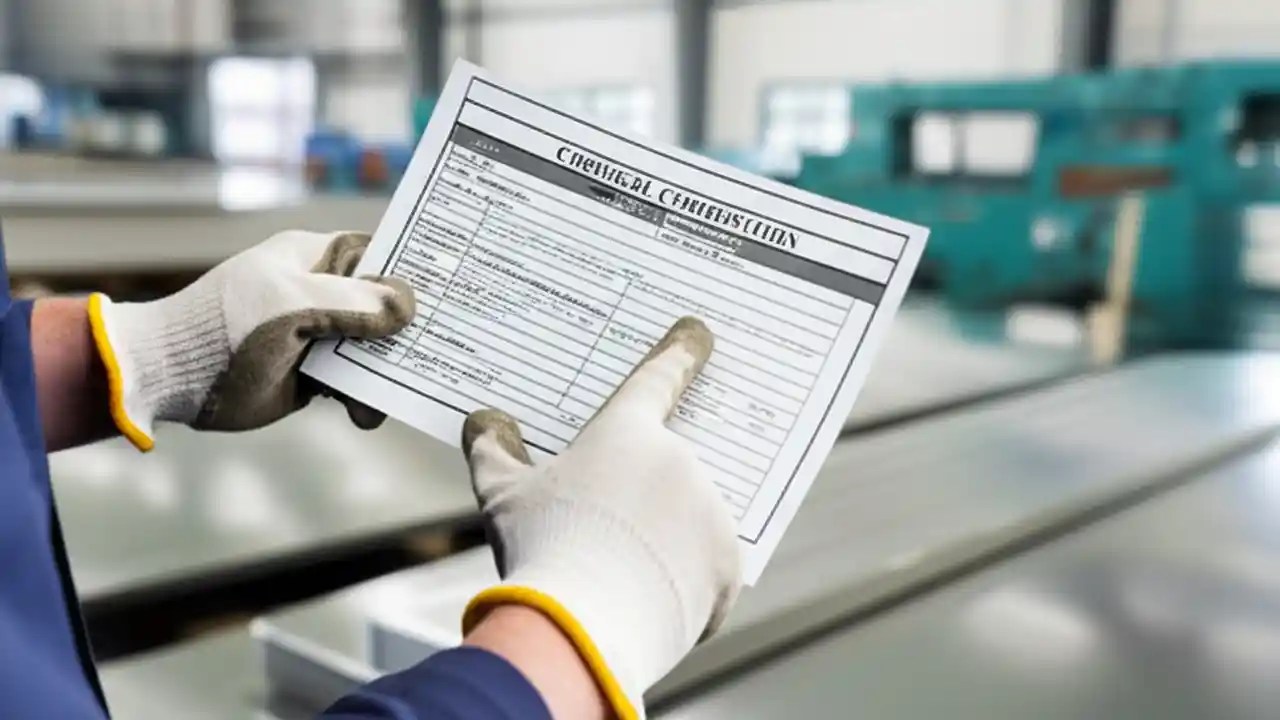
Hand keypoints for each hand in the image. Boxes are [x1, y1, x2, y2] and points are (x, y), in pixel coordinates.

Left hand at [88, 230, 414, 450]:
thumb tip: (410, 305)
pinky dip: (366, 398)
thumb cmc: (226, 325)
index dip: (412, 272)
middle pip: (385, 307)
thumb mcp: (291, 305)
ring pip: (374, 350)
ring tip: (390, 396)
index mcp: (316, 258)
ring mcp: (319, 335)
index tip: (451, 294)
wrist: (171, 379)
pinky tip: (365, 413)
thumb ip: (352, 303)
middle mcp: (323, 292)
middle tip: (438, 353)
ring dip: (387, 373)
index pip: (379, 255)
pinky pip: (355, 383)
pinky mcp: (313, 374)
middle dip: (408, 332)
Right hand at [460, 317, 741, 719]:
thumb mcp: (502, 496)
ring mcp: (710, 510)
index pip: (658, 378)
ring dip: (663, 542)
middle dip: (642, 498)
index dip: (678, 354)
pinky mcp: (727, 563)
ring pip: (687, 521)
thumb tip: (482, 421)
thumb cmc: (541, 548)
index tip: (699, 334)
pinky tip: (646, 603)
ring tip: (618, 578)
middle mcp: (679, 460)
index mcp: (627, 431)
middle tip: (604, 535)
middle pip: (665, 468)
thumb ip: (493, 451)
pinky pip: (706, 571)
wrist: (583, 626)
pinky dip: (682, 585)